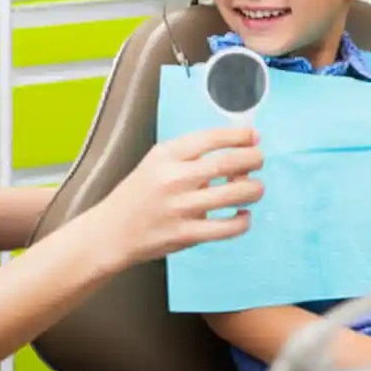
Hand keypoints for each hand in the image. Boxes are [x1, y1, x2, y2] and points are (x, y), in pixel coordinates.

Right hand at [89, 127, 263, 270]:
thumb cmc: (138, 194)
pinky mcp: (186, 234)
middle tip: (259, 160)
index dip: (239, 136)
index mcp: (166, 155)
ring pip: (234, 194)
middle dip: (253, 159)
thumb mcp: (156, 163)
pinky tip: (243, 216)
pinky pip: (228, 227)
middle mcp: (174, 178)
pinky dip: (243, 221)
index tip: (254, 136)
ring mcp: (181, 208)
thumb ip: (189, 156)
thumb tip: (234, 151)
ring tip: (255, 189)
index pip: (210, 138)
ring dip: (254, 189)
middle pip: (228, 163)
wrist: (111, 231)